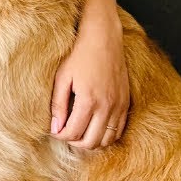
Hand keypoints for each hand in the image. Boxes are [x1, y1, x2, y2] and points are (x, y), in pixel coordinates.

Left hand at [49, 15, 129, 148]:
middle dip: (74, 142)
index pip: (73, 133)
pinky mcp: (126, 103)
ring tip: (80, 131)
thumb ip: (58, 105)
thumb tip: (55, 128)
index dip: (60, 136)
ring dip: (91, 141)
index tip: (54, 130)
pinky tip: (95, 126)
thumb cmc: (80, 55)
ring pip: (107, 140)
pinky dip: (106, 135)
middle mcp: (106, 106)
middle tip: (65, 132)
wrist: (104, 39)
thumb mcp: (62, 78)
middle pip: (90, 142)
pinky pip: (119, 130)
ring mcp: (119, 106)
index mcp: (88, 101)